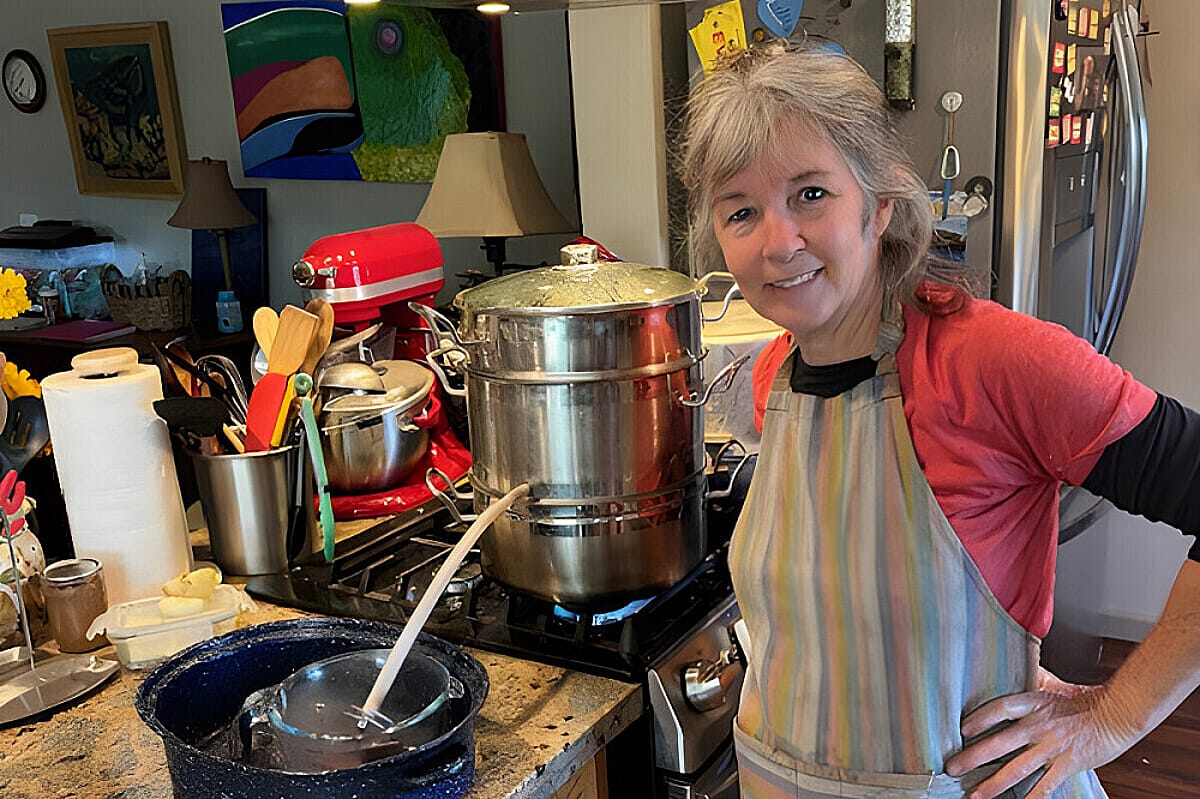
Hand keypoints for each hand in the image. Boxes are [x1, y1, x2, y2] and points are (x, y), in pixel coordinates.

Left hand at [944, 667, 1138, 798]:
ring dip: (994, 784)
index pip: (999, 709)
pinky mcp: (1068, 764)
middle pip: (1000, 742)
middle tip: (952, 767)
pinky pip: (1046, 786)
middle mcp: (1039, 725)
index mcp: (1034, 702)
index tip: (960, 730)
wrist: (1118, 713)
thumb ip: (1031, 678)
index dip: (979, 718)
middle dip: (973, 757)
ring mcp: (1052, 747)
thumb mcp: (1053, 685)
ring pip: (1017, 769)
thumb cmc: (1084, 699)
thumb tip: (1014, 662)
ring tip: (975, 795)